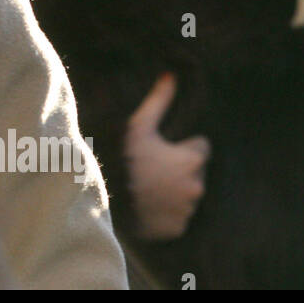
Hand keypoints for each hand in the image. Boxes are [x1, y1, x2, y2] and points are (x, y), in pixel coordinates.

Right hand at [123, 73, 209, 240]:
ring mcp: (187, 209)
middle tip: (155, 172)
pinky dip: (168, 215)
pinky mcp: (177, 228)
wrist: (102, 197)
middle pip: (196, 174)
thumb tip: (170, 75)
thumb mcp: (139, 126)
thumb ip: (159, 100)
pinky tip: (149, 207)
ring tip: (149, 189)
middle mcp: (197, 185)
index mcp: (193, 159)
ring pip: (187, 197)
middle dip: (181, 171)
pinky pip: (178, 219)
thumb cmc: (122, 158)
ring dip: (175, 193)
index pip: (202, 148)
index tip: (167, 151)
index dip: (184, 148)